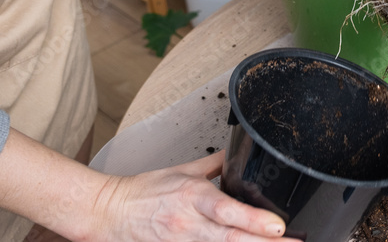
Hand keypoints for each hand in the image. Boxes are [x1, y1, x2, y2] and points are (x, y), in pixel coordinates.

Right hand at [0, 130, 297, 241]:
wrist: (109, 213)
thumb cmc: (145, 191)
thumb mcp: (182, 170)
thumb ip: (214, 165)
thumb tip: (238, 155)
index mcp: (194, 197)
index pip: (228, 211)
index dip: (254, 220)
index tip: (278, 226)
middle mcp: (189, 224)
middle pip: (231, 239)